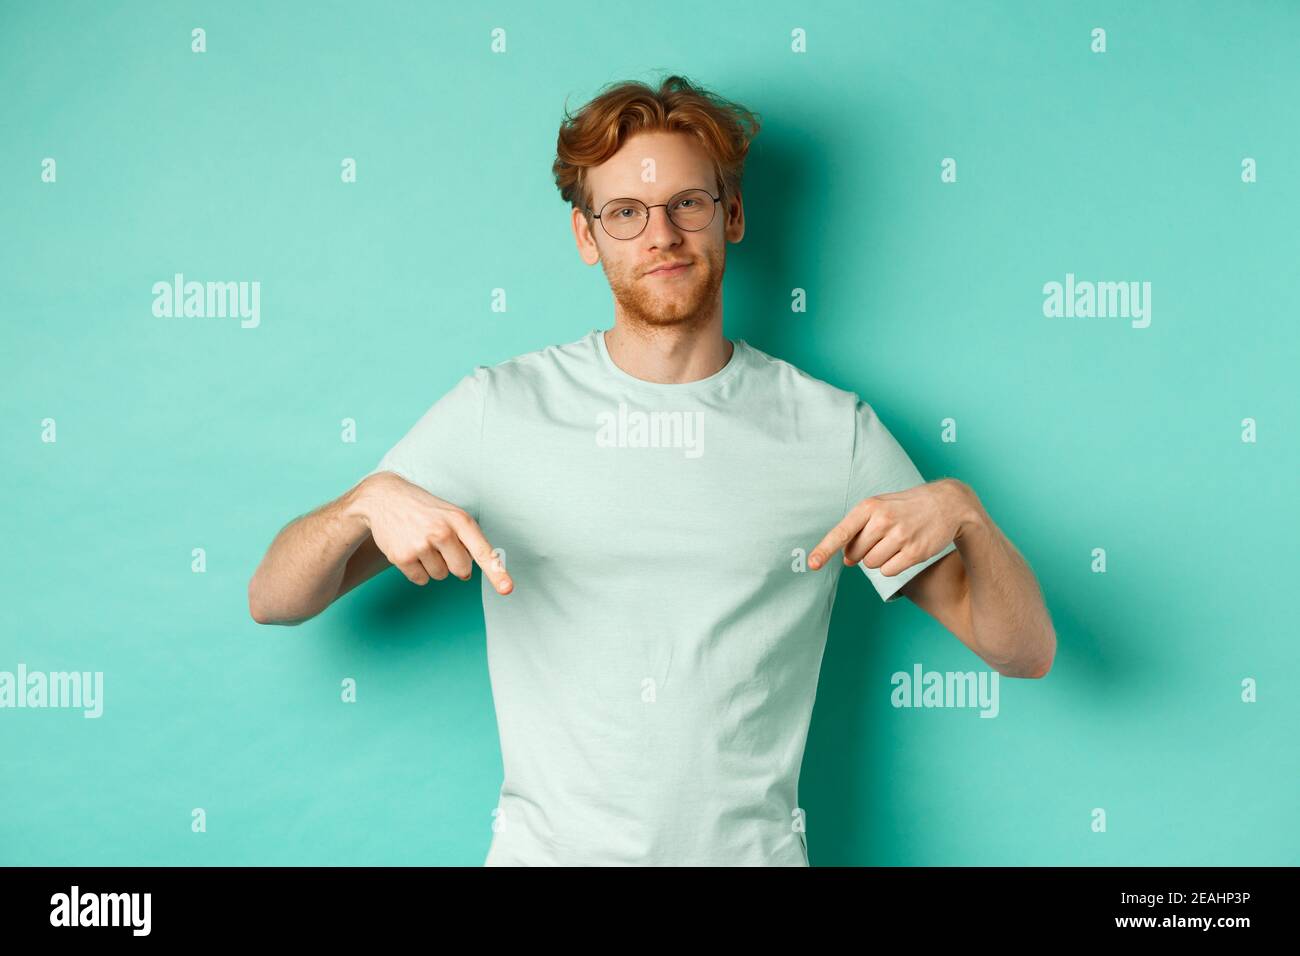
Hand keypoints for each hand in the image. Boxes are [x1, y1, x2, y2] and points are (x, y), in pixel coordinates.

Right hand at [356, 472, 512, 593]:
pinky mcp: (402, 557)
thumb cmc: (425, 509)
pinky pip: (421, 580)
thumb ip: (466, 538)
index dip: (497, 572)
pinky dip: (418, 571)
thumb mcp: (451, 514)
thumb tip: (472, 570)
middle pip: (462, 570)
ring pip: (441, 576)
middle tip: (441, 545)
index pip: (483, 551)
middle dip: (455, 564)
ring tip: (422, 542)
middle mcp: (442, 532)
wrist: (385, 498)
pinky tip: (410, 549)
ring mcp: (421, 545)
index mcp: (460, 520)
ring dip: (434, 565)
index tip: (507, 589)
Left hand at [809, 478, 969, 574]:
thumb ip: (859, 529)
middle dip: (861, 553)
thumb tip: (846, 560)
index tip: (812, 564)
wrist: (947, 503)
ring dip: (878, 559)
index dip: (825, 549)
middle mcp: (883, 521)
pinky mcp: (914, 552)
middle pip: (855, 554)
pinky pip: (888, 571)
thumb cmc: (907, 506)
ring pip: (871, 564)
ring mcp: (900, 537)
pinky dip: (891, 566)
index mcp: (870, 507)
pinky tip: (903, 551)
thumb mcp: (880, 506)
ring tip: (894, 542)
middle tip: (880, 539)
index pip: (842, 532)